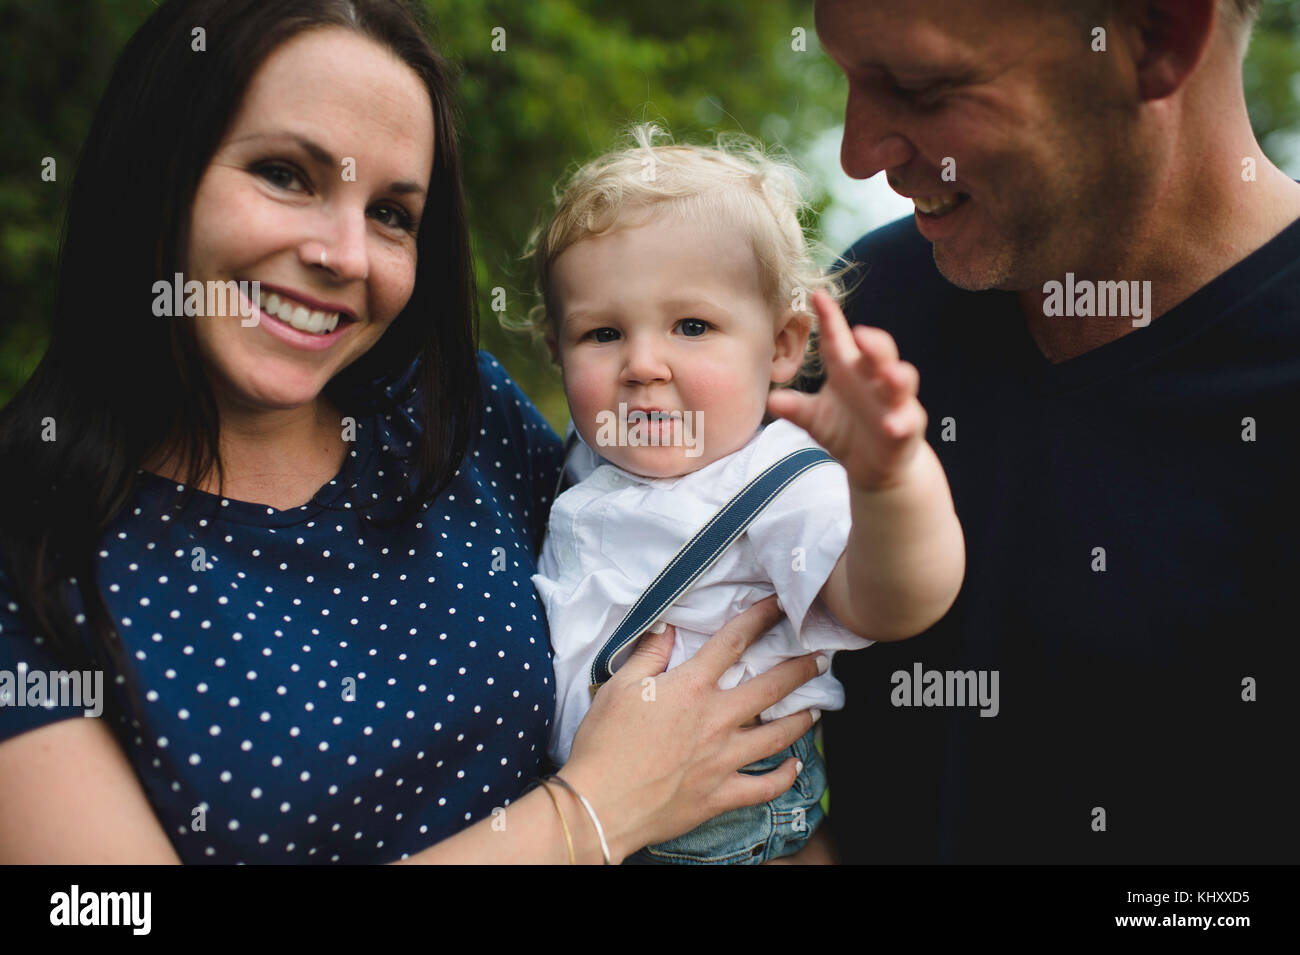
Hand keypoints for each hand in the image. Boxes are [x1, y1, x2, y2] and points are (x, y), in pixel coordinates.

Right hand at [561, 595, 822, 861]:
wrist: (599, 805)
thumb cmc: (604, 744)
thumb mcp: (620, 687)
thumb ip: (649, 654)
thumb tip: (668, 626)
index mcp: (691, 688)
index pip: (734, 642)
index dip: (760, 618)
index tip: (779, 606)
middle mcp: (716, 720)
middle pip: (771, 687)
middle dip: (801, 669)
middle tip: (821, 659)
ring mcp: (723, 759)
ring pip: (778, 736)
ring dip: (802, 719)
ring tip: (817, 709)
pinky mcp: (721, 794)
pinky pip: (764, 787)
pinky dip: (784, 777)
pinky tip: (795, 768)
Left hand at [767, 290, 926, 490]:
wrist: (873, 466)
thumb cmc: (845, 431)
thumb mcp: (815, 419)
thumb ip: (796, 408)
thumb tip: (772, 399)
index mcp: (848, 370)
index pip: (838, 339)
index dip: (830, 318)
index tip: (817, 295)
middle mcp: (874, 379)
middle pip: (878, 353)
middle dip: (874, 343)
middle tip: (862, 334)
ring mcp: (894, 402)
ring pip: (901, 381)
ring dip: (897, 376)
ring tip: (889, 374)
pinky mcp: (906, 427)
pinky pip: (907, 422)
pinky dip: (901, 422)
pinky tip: (892, 425)